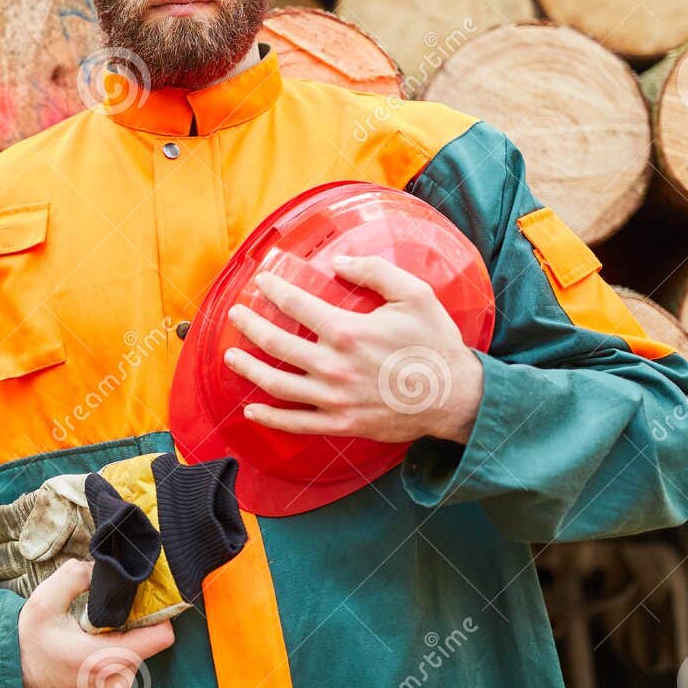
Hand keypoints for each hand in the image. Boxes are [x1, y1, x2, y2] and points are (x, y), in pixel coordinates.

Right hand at [18, 559, 174, 687]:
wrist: (13, 675)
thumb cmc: (28, 640)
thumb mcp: (44, 600)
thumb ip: (75, 576)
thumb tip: (102, 568)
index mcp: (104, 660)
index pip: (161, 636)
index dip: (155, 609)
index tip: (139, 593)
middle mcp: (117, 681)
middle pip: (150, 639)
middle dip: (133, 618)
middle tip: (106, 606)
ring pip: (140, 650)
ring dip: (124, 634)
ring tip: (94, 625)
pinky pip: (129, 663)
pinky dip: (117, 648)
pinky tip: (93, 640)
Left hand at [223, 253, 483, 443]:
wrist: (457, 398)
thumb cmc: (436, 344)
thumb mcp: (415, 295)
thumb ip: (374, 272)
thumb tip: (338, 263)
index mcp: (347, 331)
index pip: (296, 306)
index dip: (274, 290)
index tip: (261, 282)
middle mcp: (333, 366)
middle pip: (276, 344)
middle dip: (250, 326)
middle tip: (236, 314)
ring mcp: (334, 398)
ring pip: (277, 385)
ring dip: (249, 369)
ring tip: (230, 356)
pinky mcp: (341, 423)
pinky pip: (296, 423)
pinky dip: (270, 418)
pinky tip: (251, 410)